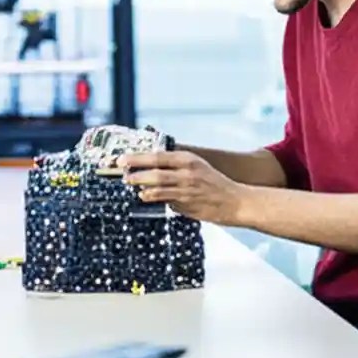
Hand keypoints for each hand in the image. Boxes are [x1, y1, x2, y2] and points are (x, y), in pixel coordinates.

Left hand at [118, 150, 247, 223]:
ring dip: (141, 183)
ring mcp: (188, 186)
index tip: (122, 158)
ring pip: (159, 183)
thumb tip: (149, 170)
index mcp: (187, 159)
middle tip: (120, 171)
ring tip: (128, 182)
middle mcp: (187, 170)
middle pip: (155, 168)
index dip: (137, 157)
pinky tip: (144, 196)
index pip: (157, 155)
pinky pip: (166, 198)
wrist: (236, 201)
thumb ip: (175, 167)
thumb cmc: (214, 185)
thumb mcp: (196, 168)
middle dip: (135, 169)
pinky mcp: (189, 202)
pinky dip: (153, 196)